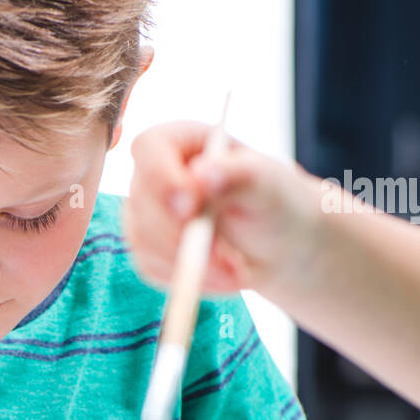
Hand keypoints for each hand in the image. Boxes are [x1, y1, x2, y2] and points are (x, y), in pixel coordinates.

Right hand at [123, 121, 325, 297]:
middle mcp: (154, 174)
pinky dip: (187, 278)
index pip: (150, 148)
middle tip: (228, 259)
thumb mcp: (268, 185)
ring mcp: (145, 213)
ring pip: (143, 240)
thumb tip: (203, 174)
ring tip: (237, 269)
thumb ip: (239, 175)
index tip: (190, 208)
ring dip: (190, 263)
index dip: (162, 178)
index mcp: (179, 141)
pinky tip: (221, 275)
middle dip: (182, 236)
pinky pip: (151, 268)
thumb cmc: (275, 202)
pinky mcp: (147, 249)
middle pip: (142, 202)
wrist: (278, 243)